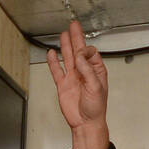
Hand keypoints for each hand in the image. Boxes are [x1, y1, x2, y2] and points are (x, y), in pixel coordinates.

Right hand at [46, 19, 108, 148]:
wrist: (85, 123)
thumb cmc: (96, 108)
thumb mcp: (96, 87)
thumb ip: (88, 70)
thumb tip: (79, 57)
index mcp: (95, 71)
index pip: (90, 53)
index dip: (85, 50)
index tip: (81, 53)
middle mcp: (84, 72)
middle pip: (79, 50)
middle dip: (76, 37)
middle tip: (73, 25)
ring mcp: (72, 78)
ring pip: (68, 58)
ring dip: (66, 46)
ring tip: (64, 34)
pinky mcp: (63, 85)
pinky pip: (57, 71)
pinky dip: (53, 62)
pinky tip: (52, 53)